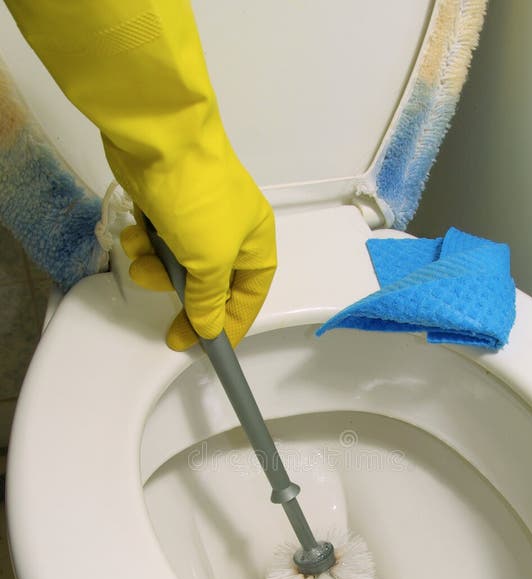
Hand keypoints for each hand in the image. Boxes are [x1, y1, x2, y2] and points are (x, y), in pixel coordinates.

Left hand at [120, 180, 275, 350]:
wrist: (160, 137)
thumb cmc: (198, 198)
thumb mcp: (211, 261)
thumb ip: (209, 300)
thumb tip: (209, 327)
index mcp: (255, 242)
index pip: (249, 295)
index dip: (231, 324)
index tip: (212, 348)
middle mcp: (229, 230)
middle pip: (210, 284)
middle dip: (186, 299)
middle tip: (172, 327)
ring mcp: (195, 216)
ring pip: (176, 263)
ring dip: (156, 269)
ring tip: (143, 260)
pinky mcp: (164, 205)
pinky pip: (155, 239)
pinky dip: (143, 243)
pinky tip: (136, 232)